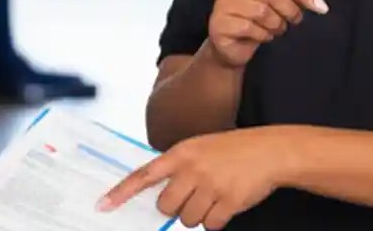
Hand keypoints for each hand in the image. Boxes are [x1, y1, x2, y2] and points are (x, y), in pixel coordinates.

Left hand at [98, 128, 290, 229]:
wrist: (269, 151)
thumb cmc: (231, 150)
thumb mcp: (199, 149)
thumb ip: (178, 169)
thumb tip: (161, 200)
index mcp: (181, 153)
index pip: (144, 175)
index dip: (121, 193)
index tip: (103, 206)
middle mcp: (192, 168)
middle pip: (166, 206)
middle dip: (177, 208)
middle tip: (194, 196)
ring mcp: (210, 185)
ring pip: (188, 219)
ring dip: (200, 214)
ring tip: (215, 195)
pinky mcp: (228, 201)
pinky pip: (211, 225)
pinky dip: (217, 220)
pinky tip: (227, 202)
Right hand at [207, 0, 327, 67]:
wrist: (230, 48)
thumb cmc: (256, 22)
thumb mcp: (274, 3)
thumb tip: (319, 4)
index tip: (320, 7)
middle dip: (289, 10)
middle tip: (294, 21)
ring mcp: (222, 4)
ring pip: (262, 11)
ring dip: (276, 25)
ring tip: (274, 30)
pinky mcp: (219, 24)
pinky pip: (250, 28)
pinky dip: (262, 35)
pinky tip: (261, 37)